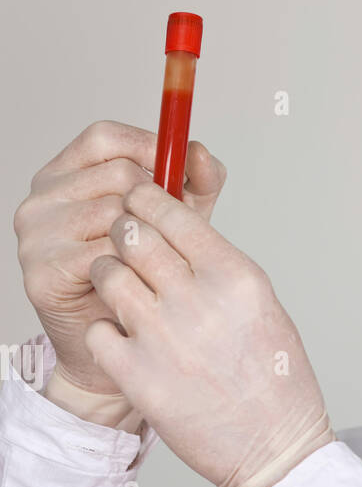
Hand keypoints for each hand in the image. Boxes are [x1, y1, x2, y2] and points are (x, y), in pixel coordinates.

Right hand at [13, 121, 225, 397]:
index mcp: (66, 176)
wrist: (124, 348)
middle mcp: (42, 199)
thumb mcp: (174, 225)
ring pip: (112, 217)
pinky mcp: (41, 272)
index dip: (148, 145)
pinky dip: (130, 271)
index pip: (104, 139)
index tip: (184, 167)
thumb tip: (201, 152)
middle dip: (157, 202)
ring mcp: (35, 235)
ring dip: (146, 242)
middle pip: (115, 176)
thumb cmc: (145, 280)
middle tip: (178, 233)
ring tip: (157, 267)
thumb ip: (192, 187)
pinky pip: (101, 257)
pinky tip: (140, 285)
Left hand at [84, 179, 334, 486]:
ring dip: (109, 278)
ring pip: (106, 275)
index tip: (138, 202)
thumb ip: (219, 267)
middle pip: (131, 235)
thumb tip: (176, 229)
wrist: (275, 449)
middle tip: (127, 249)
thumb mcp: (264, 307)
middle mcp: (197, 300)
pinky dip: (106, 332)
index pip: (170, 212)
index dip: (145, 201)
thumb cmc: (277, 381)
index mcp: (236, 277)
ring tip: (123, 295)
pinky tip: (127, 342)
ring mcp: (163, 338)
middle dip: (124, 236)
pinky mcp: (138, 376)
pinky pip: (97, 330)